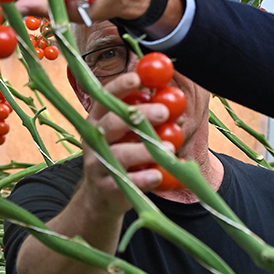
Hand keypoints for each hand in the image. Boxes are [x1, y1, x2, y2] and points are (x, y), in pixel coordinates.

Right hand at [75, 69, 175, 217]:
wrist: (103, 195)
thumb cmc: (125, 156)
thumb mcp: (132, 134)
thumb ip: (150, 119)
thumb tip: (179, 106)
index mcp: (100, 120)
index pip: (105, 98)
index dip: (119, 87)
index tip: (137, 78)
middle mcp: (95, 139)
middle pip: (113, 123)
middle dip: (139, 115)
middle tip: (164, 112)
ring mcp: (97, 163)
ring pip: (119, 154)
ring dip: (145, 150)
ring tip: (169, 149)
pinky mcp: (106, 187)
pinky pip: (124, 182)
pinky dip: (143, 179)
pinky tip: (158, 175)